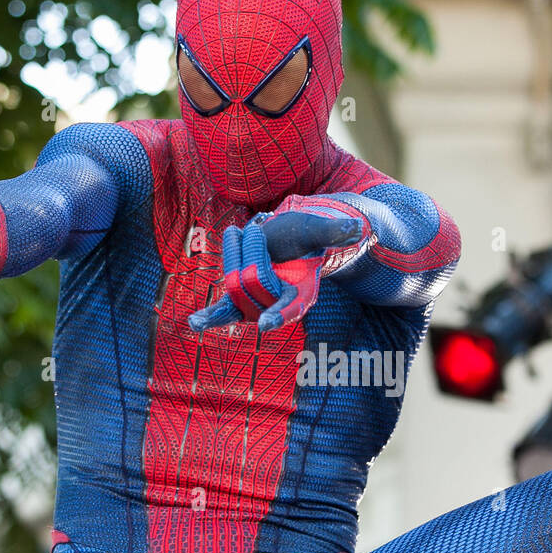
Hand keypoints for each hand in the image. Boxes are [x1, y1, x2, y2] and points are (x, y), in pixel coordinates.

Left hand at [188, 211, 362, 332]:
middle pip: (252, 283)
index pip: (290, 307)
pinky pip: (223, 309)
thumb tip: (357, 228)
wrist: (287, 241)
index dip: (278, 314)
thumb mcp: (319, 229)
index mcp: (301, 293)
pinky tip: (194, 323)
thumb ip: (334, 231)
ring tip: (243, 233)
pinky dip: (209, 317)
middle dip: (250, 253)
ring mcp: (255, 304)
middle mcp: (277, 304)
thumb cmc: (307, 234)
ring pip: (234, 284)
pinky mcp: (238, 300)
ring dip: (235, 254)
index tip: (266, 325)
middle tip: (256, 228)